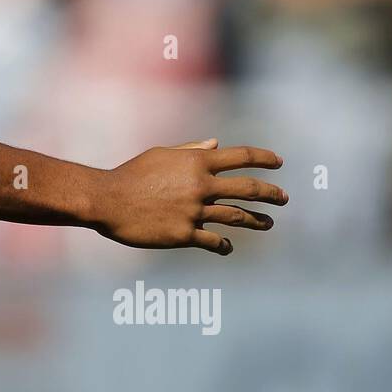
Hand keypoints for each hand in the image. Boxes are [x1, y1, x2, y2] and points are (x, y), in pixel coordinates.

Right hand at [93, 138, 286, 254]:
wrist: (107, 200)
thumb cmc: (132, 174)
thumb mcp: (162, 155)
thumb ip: (191, 150)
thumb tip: (216, 144)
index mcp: (197, 162)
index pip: (242, 157)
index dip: (265, 159)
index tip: (279, 163)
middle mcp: (201, 185)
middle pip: (249, 189)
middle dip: (271, 193)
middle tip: (284, 198)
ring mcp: (195, 211)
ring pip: (237, 216)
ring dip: (257, 220)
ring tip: (268, 223)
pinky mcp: (184, 234)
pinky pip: (214, 240)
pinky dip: (224, 244)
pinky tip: (228, 247)